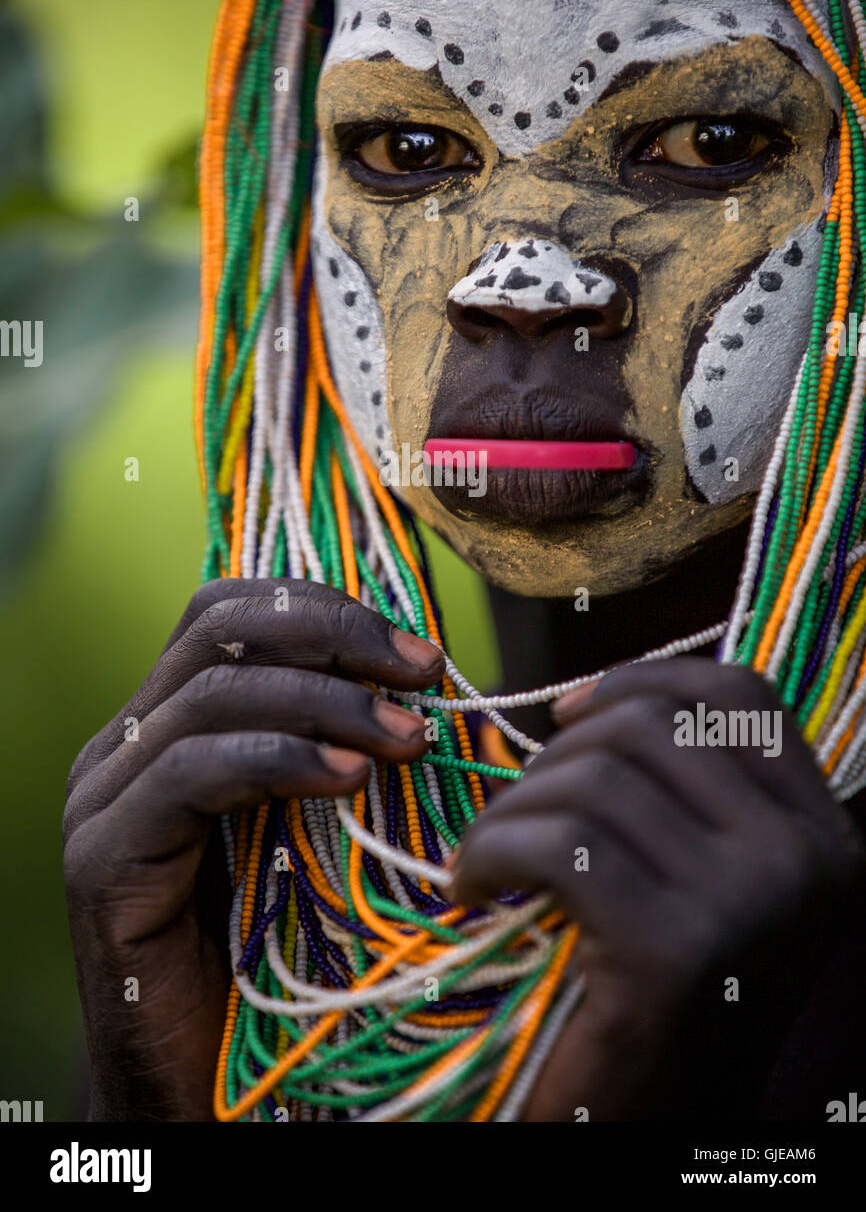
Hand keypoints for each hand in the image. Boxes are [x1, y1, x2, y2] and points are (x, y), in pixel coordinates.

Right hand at [63, 577, 442, 1120]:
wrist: (204, 1081)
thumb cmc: (276, 948)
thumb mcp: (316, 824)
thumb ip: (340, 746)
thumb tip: (429, 683)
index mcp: (172, 721)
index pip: (235, 611)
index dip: (330, 610)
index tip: (425, 655)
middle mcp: (128, 743)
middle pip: (221, 631)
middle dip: (336, 639)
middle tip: (425, 678)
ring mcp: (106, 796)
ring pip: (213, 695)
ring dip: (327, 702)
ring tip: (408, 739)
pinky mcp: (103, 858)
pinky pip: (191, 773)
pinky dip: (279, 760)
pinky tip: (348, 779)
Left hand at [450, 658, 864, 1120]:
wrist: (644, 1128)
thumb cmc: (655, 994)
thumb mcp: (703, 878)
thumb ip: (683, 790)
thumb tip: (590, 699)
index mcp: (823, 834)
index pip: (743, 694)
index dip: (643, 680)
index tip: (569, 713)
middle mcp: (806, 861)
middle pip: (653, 726)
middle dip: (556, 755)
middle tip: (517, 815)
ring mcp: (750, 903)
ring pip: (595, 778)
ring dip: (511, 808)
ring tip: (489, 858)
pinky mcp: (675, 949)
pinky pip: (558, 841)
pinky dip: (492, 850)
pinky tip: (475, 888)